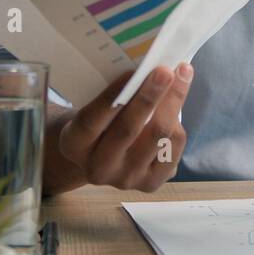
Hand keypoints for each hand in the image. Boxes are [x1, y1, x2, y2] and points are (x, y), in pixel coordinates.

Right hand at [56, 63, 194, 191]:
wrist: (104, 158)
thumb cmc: (100, 124)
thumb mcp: (93, 111)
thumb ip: (114, 97)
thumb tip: (148, 71)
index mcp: (74, 146)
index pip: (92, 120)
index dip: (113, 95)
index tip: (132, 72)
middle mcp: (98, 169)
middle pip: (128, 129)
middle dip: (150, 96)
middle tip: (166, 71)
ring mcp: (126, 180)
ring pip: (157, 136)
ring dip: (172, 103)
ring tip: (179, 79)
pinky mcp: (151, 183)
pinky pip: (174, 147)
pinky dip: (178, 124)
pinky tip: (175, 109)